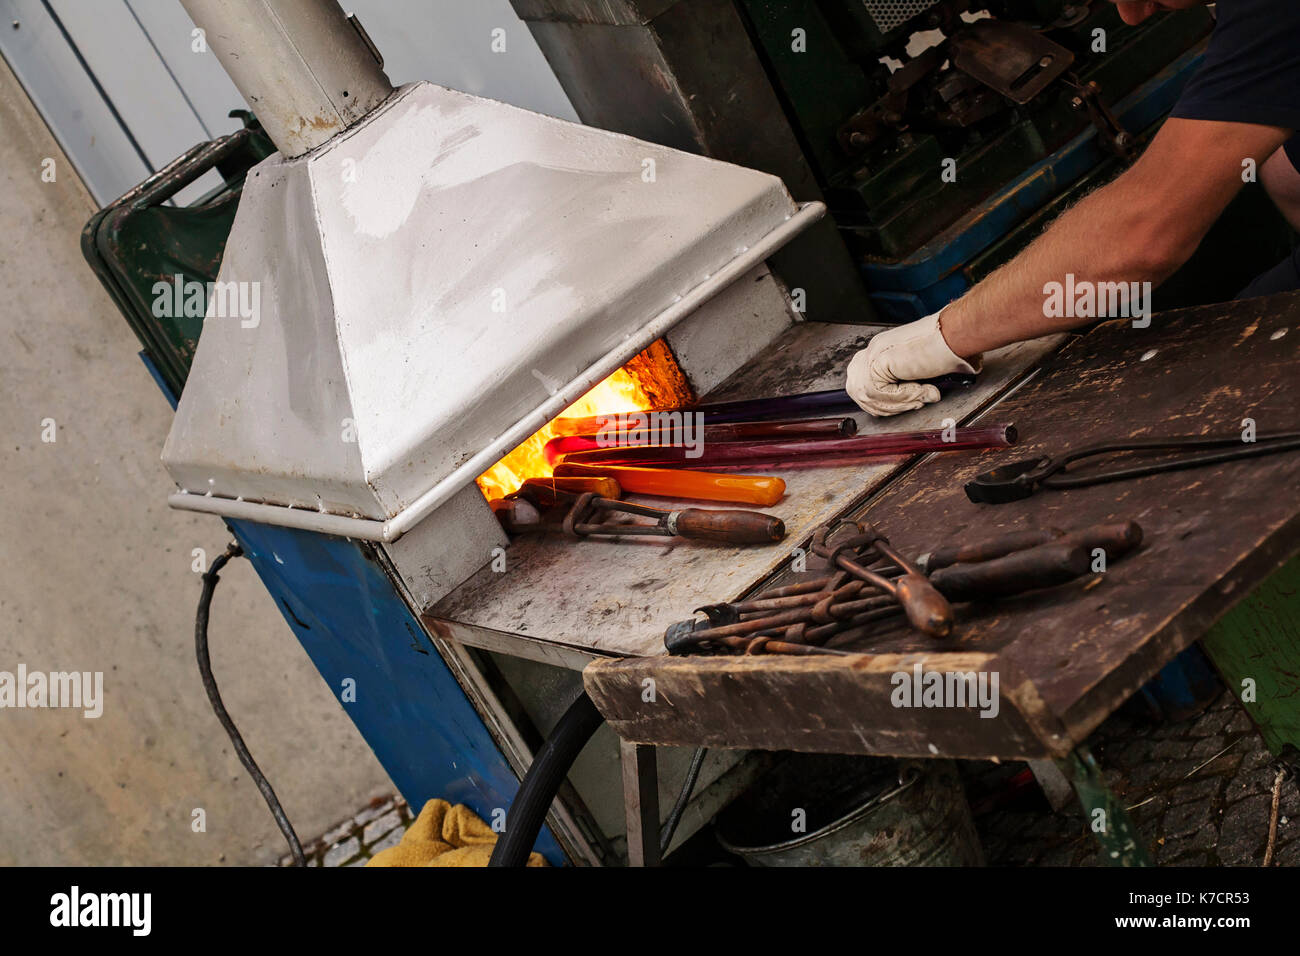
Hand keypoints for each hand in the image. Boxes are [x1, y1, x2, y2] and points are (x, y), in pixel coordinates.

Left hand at [845, 311, 980, 416]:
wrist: (953, 335)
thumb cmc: (942, 349)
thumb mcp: (916, 372)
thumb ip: (902, 386)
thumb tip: (900, 405)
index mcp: (877, 351)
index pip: (861, 386)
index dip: (880, 403)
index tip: (901, 407)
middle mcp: (871, 351)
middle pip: (859, 392)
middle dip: (884, 406)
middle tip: (911, 405)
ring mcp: (873, 353)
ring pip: (868, 394)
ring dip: (895, 404)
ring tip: (918, 398)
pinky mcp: (878, 359)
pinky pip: (878, 392)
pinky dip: (899, 397)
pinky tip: (918, 390)